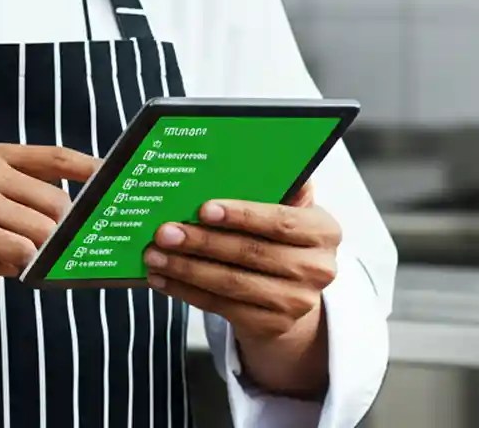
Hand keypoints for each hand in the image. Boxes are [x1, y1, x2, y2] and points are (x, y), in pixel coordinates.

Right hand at [0, 145, 98, 313]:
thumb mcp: (3, 206)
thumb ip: (39, 199)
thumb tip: (95, 210)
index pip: (57, 158)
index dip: (92, 169)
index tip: (122, 180)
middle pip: (57, 201)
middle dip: (65, 231)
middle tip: (64, 250)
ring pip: (43, 229)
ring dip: (45, 252)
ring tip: (29, 260)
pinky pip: (22, 250)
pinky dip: (26, 266)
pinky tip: (12, 268)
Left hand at [142, 184, 339, 395]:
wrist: (293, 293)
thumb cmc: (281, 239)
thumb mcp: (289, 209)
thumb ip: (275, 186)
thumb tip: (245, 153)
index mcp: (324, 231)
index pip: (281, 221)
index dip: (243, 215)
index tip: (204, 209)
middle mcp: (316, 269)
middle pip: (250, 253)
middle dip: (202, 241)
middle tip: (164, 231)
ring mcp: (295, 302)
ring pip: (231, 282)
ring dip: (185, 267)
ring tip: (155, 254)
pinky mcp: (272, 325)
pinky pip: (220, 307)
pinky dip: (186, 291)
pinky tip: (162, 277)